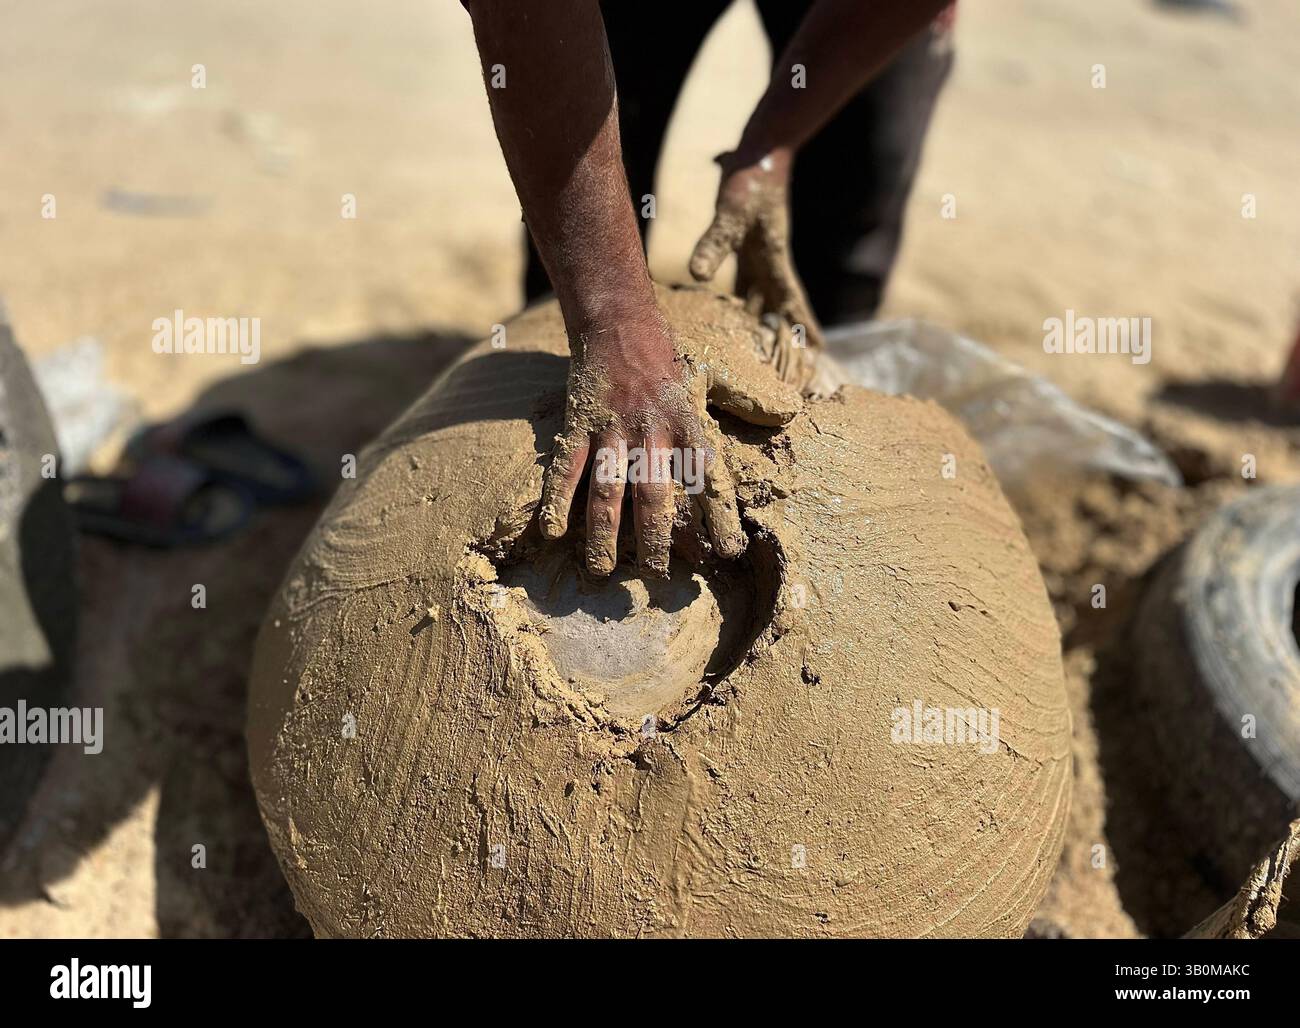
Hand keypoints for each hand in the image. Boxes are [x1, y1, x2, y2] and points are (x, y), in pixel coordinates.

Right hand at [539, 304, 800, 577]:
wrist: (617, 318)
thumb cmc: (667, 354)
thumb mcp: (713, 372)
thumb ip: (747, 397)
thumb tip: (788, 413)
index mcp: (689, 421)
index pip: (709, 475)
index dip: (721, 516)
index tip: (729, 551)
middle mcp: (652, 428)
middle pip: (655, 494)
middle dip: (657, 539)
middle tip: (657, 575)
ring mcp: (613, 428)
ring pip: (609, 489)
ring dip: (605, 534)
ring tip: (602, 571)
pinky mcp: (580, 424)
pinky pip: (568, 468)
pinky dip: (557, 499)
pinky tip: (554, 531)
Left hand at [689, 148, 823, 382]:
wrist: (758, 151)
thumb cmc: (748, 181)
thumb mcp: (728, 215)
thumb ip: (712, 245)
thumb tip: (696, 275)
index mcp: (773, 258)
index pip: (790, 299)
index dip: (802, 324)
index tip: (819, 347)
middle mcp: (769, 259)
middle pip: (778, 303)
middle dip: (785, 331)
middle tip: (795, 360)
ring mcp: (759, 252)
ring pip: (761, 293)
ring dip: (760, 316)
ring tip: (758, 343)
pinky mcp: (745, 242)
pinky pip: (745, 278)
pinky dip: (740, 295)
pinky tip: (730, 304)